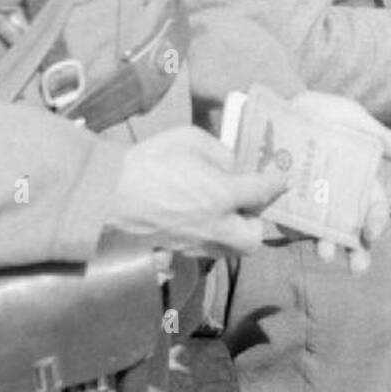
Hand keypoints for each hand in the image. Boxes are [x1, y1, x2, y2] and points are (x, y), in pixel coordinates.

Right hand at [105, 125, 290, 259]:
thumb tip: (234, 165)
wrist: (108, 193)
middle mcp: (214, 225)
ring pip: (231, 250)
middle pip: (253, 238)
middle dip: (257, 222)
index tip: (282, 177)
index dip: (277, 182)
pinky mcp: (177, 251)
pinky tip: (204, 220)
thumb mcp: (191, 140)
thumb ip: (220, 152)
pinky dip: (214, 238)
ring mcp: (194, 242)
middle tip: (248, 202)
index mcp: (220, 194)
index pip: (262, 191)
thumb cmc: (150, 160)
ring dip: (237, 234)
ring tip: (228, 213)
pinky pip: (208, 251)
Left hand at [288, 90, 390, 275]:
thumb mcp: (354, 120)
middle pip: (352, 229)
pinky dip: (294, 230)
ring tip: (324, 253)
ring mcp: (310, 201)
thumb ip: (383, 139)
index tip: (374, 232)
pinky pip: (290, 221)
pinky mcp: (283, 201)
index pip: (373, 207)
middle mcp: (337, 195)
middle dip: (357, 250)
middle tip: (358, 268)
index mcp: (359, 179)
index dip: (377, 221)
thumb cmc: (323, 112)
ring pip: (323, 231)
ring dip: (326, 246)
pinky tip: (295, 232)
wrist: (280, 105)